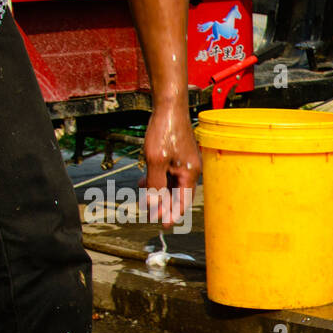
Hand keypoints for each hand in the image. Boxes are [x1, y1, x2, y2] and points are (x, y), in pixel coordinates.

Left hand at [140, 101, 199, 228]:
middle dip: (163, 204)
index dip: (172, 214)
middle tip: (149, 215)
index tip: (163, 226)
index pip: (182, 201)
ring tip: (142, 197)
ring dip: (157, 192)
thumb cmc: (165, 130)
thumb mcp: (155, 160)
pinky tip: (144, 181)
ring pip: (170, 184)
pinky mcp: (177, 155)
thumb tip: (152, 206)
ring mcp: (184, 162)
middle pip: (177, 194)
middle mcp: (190, 170)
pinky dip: (157, 179)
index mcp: (190, 174)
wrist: (168, 106)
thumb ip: (154, 184)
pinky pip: (168, 173)